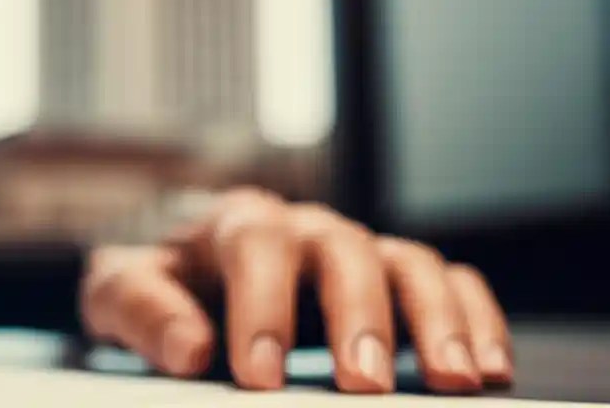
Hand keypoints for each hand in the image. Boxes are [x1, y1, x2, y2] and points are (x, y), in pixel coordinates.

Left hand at [80, 189, 511, 393]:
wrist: (190, 274)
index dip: (261, 308)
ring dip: (436, 320)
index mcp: (237, 224)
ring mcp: (358, 252)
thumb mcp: (120, 292)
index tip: (260, 376)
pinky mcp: (395, 281)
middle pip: (345, 251)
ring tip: (453, 381)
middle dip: (359, 318)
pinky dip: (476, 319)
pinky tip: (489, 370)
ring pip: (409, 263)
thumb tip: (190, 349)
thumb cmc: (162, 286)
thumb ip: (142, 311)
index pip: (257, 247)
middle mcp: (306, 229)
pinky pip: (450, 283)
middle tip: (364, 386)